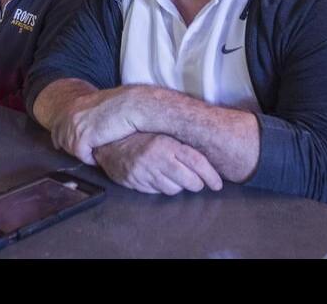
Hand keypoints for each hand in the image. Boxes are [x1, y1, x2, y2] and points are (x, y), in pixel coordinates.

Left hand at [50, 85, 147, 165]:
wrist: (131, 105)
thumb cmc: (121, 105)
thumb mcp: (98, 105)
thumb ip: (86, 115)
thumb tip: (84, 127)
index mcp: (73, 106)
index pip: (57, 127)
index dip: (61, 139)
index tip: (66, 146)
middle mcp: (69, 116)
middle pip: (60, 140)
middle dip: (71, 148)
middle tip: (87, 150)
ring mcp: (74, 127)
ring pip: (71, 149)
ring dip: (83, 153)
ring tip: (97, 150)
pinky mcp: (82, 138)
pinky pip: (82, 156)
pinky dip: (92, 158)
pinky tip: (101, 153)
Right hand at [93, 133, 222, 195]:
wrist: (109, 141)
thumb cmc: (140, 136)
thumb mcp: (163, 133)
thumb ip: (181, 144)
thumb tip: (208, 158)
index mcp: (166, 143)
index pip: (196, 162)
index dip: (211, 175)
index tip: (217, 183)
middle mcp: (156, 158)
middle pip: (190, 180)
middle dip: (197, 184)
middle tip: (198, 181)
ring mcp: (145, 172)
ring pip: (175, 190)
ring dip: (178, 185)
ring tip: (173, 175)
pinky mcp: (136, 182)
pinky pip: (158, 192)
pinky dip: (162, 187)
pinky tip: (158, 177)